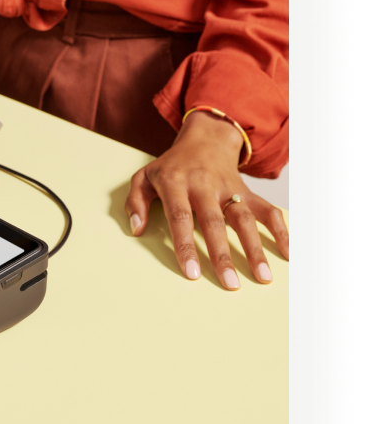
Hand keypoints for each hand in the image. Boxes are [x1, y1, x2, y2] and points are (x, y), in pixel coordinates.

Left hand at [126, 110, 289, 287]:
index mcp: (176, 183)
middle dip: (223, 255)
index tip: (192, 273)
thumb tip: (137, 229)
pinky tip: (288, 254)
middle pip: (215, 222)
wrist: (205, 139)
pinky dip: (281, 230)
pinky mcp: (247, 191)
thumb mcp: (144, 177)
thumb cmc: (171, 166)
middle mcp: (204, 185)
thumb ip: (135, 202)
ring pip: (244, 219)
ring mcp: (229, 188)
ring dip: (255, 248)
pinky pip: (267, 210)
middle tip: (230, 284)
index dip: (186, 246)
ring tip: (263, 277)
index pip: (181, 217)